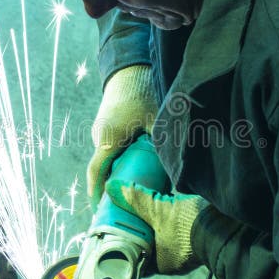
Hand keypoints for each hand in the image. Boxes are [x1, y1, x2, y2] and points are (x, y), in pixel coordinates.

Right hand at [87, 65, 157, 203]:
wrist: (129, 66)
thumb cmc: (142, 90)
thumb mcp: (156, 119)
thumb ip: (165, 143)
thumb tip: (181, 172)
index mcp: (108, 138)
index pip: (96, 173)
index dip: (98, 194)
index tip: (101, 212)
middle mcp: (100, 137)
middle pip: (104, 170)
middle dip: (113, 189)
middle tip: (128, 207)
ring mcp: (101, 132)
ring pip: (108, 160)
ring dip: (119, 174)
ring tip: (136, 190)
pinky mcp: (107, 127)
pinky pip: (111, 150)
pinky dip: (120, 161)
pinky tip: (137, 167)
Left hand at [105, 179, 208, 274]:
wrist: (226, 224)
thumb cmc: (188, 226)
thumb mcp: (157, 210)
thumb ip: (136, 199)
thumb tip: (111, 187)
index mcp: (162, 264)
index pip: (139, 261)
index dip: (130, 248)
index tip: (121, 235)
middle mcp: (176, 261)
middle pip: (153, 248)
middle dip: (145, 234)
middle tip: (132, 219)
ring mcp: (191, 251)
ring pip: (169, 240)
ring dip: (162, 228)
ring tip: (150, 211)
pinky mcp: (202, 238)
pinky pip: (183, 232)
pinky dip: (176, 222)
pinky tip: (172, 208)